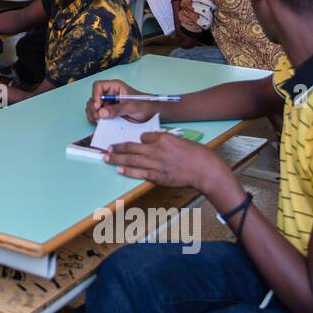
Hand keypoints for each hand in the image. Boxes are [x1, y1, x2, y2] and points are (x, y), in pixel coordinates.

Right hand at [87, 79, 160, 122]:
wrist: (151, 115)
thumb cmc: (145, 106)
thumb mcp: (132, 107)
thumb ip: (117, 109)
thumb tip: (101, 113)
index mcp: (115, 87)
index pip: (98, 86)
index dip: (96, 95)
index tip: (99, 107)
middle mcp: (109, 94)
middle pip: (93, 97)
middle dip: (94, 108)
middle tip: (98, 118)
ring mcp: (107, 103)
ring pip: (92, 107)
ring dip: (93, 114)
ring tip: (99, 121)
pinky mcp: (107, 112)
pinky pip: (96, 114)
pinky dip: (96, 119)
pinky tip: (101, 123)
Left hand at [106, 132, 233, 194]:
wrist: (205, 169)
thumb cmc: (196, 154)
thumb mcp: (179, 140)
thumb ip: (163, 140)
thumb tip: (149, 140)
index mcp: (163, 138)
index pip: (143, 136)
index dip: (137, 140)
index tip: (129, 143)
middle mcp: (157, 150)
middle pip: (132, 148)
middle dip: (118, 148)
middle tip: (108, 147)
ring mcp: (157, 164)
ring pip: (132, 160)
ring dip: (117, 159)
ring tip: (107, 157)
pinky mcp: (159, 176)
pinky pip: (140, 173)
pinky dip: (128, 171)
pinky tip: (119, 170)